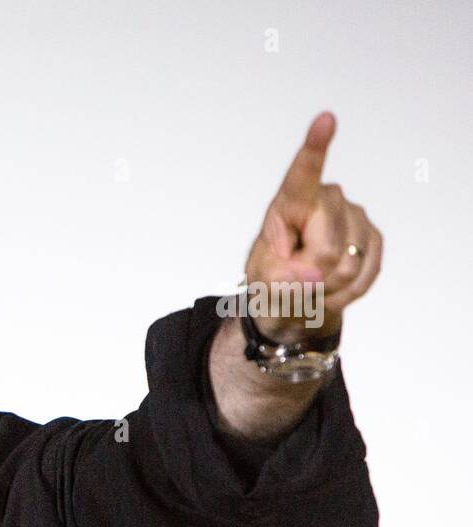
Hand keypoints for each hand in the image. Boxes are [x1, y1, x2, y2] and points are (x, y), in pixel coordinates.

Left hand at [244, 111, 382, 339]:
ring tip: (312, 280)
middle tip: (296, 276)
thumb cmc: (271, 280)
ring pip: (348, 264)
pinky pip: (366, 274)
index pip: (303, 175)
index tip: (325, 119)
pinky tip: (330, 286)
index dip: (316, 147)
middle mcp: (327, 201)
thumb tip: (314, 276)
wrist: (293, 297)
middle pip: (327, 249)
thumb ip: (282, 279)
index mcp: (290, 204)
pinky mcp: (373, 237)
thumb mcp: (263, 282)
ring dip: (328, 286)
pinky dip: (346, 292)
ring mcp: (354, 217)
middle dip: (311, 274)